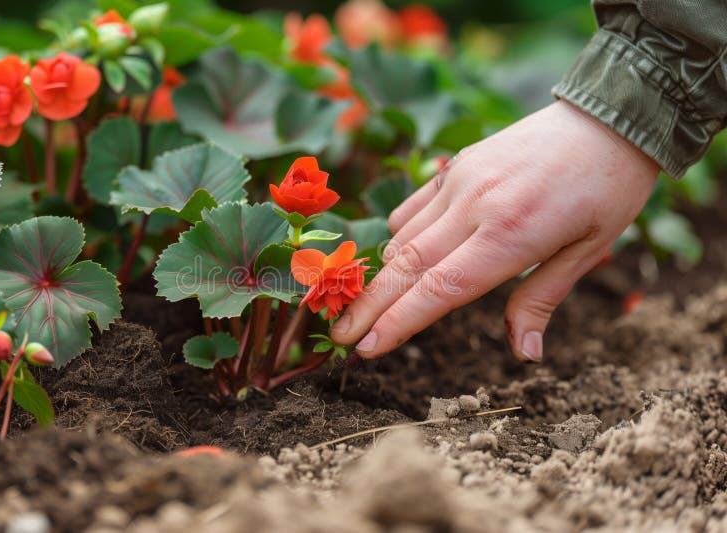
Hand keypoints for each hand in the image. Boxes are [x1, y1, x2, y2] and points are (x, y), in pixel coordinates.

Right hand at [330, 100, 659, 361]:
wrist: (608, 114)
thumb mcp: (589, 250)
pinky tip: (398, 258)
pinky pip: (411, 208)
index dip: (398, 323)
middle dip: (368, 306)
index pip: (440, 289)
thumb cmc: (608, 189)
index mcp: (512, 234)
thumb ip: (542, 300)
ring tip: (363, 307)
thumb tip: (524, 355)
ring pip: (402, 237)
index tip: (365, 349)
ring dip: (380, 276)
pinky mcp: (455, 164)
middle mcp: (475, 205)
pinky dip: (397, 237)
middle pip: (406, 266)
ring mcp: (459, 180)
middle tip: (338, 336)